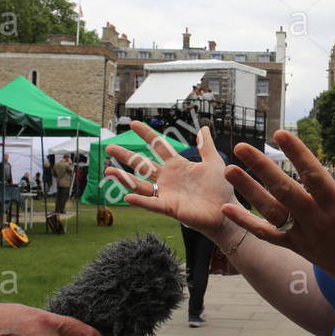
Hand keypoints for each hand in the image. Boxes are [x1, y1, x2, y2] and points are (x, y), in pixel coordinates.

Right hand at [104, 122, 235, 237]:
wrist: (226, 211)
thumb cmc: (220, 189)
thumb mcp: (213, 162)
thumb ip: (206, 146)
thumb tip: (203, 127)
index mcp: (177, 166)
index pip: (158, 146)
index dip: (146, 134)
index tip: (134, 123)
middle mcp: (167, 178)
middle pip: (142, 164)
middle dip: (126, 156)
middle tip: (109, 147)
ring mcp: (166, 193)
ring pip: (140, 184)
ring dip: (124, 179)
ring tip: (108, 171)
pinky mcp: (170, 208)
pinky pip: (152, 204)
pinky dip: (140, 201)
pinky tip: (127, 197)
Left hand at [223, 130, 334, 298]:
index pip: (314, 176)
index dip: (297, 154)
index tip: (280, 134)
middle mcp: (316, 220)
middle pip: (284, 191)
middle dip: (262, 168)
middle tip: (242, 146)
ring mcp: (302, 235)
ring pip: (271, 210)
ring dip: (248, 190)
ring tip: (229, 170)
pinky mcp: (295, 246)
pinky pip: (267, 235)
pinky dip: (247, 223)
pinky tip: (226, 208)